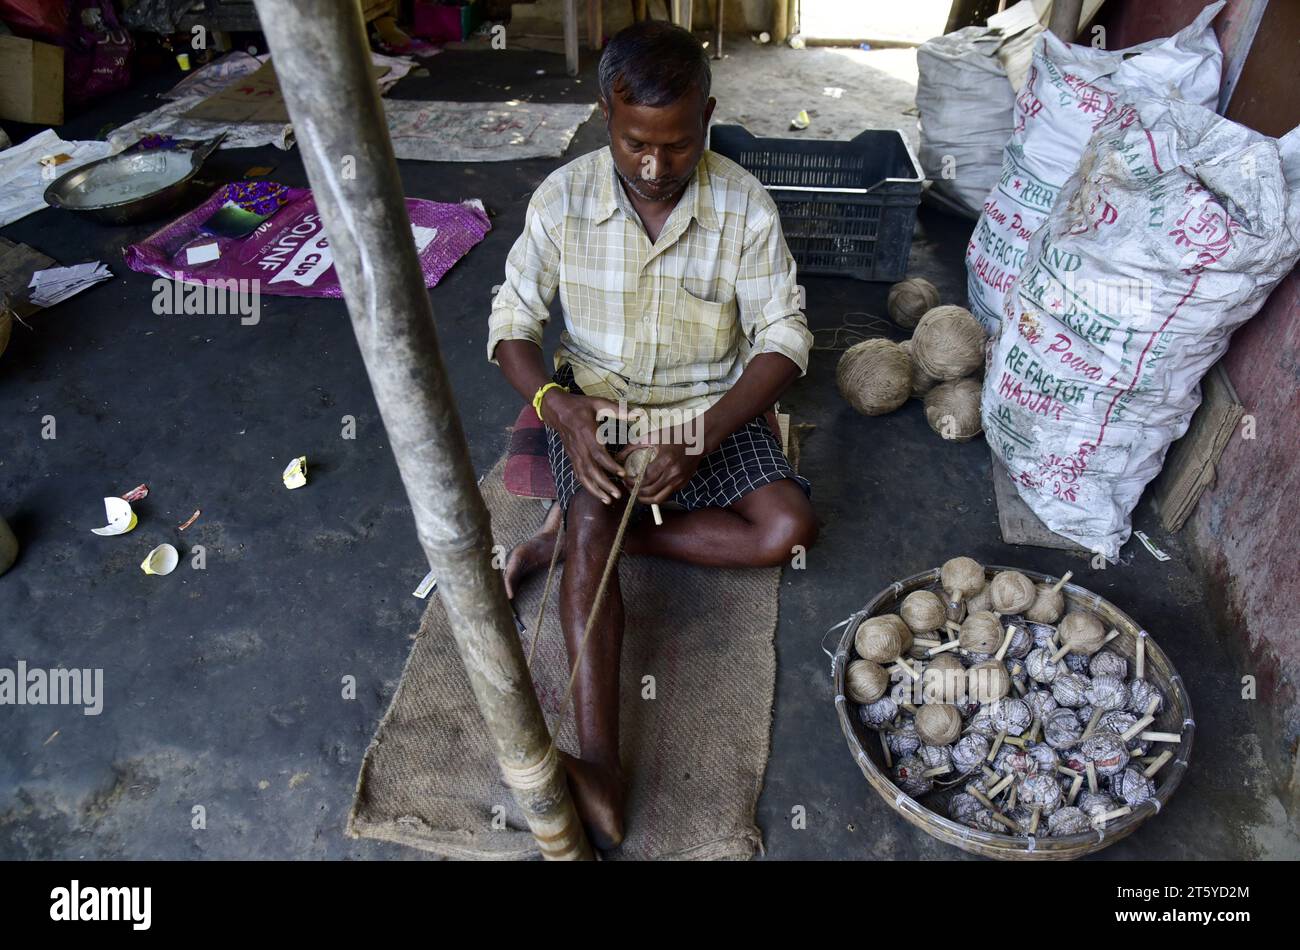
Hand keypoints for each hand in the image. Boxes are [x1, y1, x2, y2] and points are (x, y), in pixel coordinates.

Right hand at [541, 390, 625, 504]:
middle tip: (618, 494)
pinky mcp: (572, 458)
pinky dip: (588, 487)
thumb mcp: (598, 403)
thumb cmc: (580, 406)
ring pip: (583, 476)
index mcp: (587, 433)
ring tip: (609, 500)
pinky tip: (598, 494)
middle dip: (604, 484)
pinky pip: (579, 475)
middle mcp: (579, 447)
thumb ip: (618, 410)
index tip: (623, 473)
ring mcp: (574, 454)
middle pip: (591, 470)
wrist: (557, 410)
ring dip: (596, 490)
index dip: (610, 465)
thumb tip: (638, 414)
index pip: (599, 453)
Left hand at [617, 438, 701, 505]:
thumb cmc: (675, 434)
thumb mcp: (653, 435)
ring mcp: (679, 480)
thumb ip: (633, 446)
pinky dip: (655, 495)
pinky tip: (649, 489)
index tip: (625, 480)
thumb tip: (617, 457)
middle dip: (635, 492)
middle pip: (649, 492)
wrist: (698, 439)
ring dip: (645, 499)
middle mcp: (673, 473)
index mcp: (665, 460)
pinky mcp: (683, 484)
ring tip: (637, 493)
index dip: (632, 482)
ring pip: (658, 499)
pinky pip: (666, 495)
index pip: (644, 479)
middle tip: (628, 486)